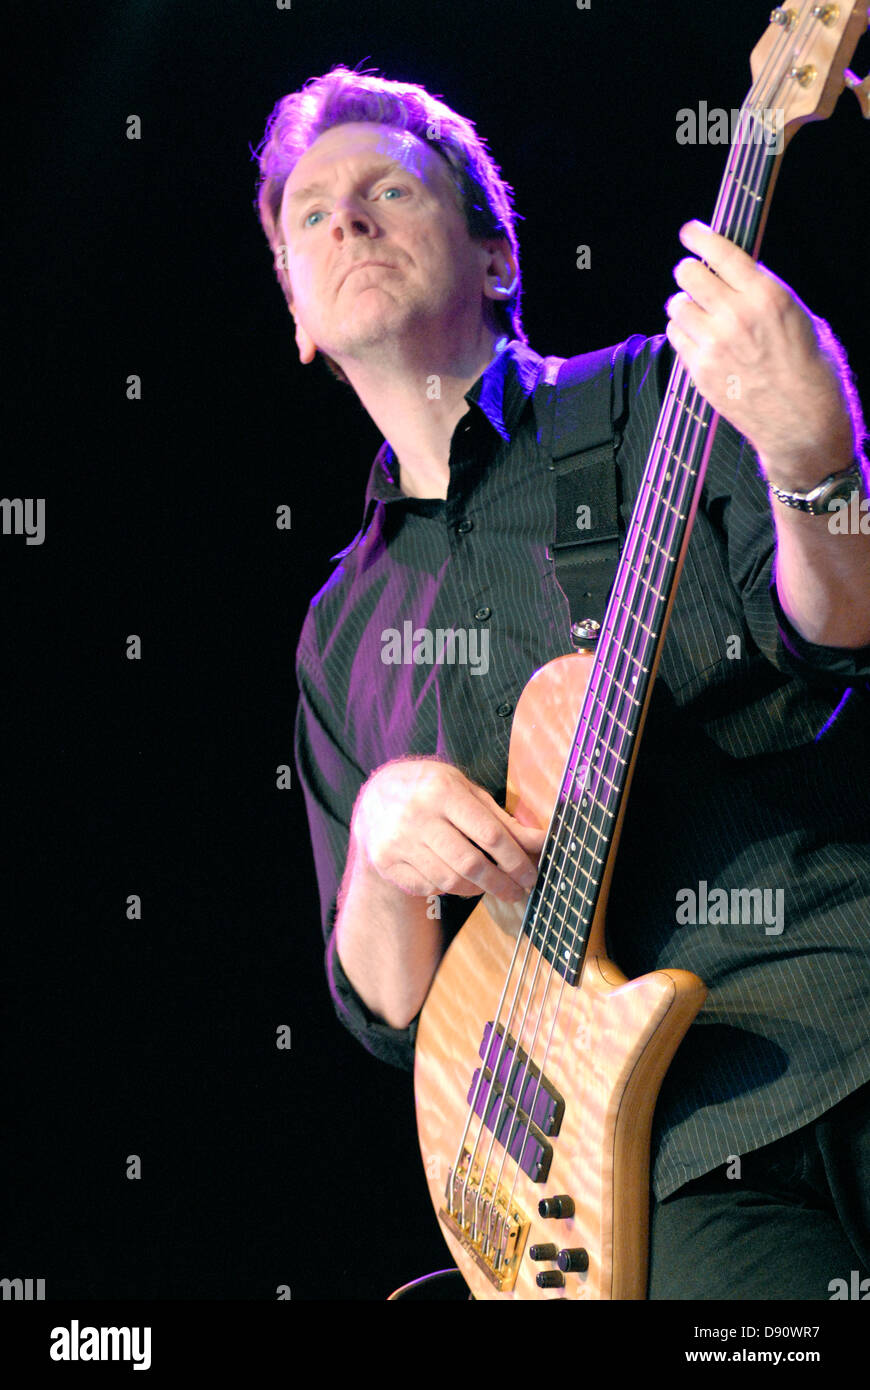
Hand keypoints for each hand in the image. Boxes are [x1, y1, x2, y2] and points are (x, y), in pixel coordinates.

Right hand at [351, 757, 545, 902]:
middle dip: (501, 883)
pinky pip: (428, 887)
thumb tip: (541, 842)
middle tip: (518, 892)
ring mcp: (398, 841)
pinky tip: (456, 879)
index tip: (531, 876)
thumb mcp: (467, 792)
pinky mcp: (386, 861)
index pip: (489, 834)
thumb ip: (503, 819)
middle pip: (470, 863)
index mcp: (443, 791)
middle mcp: (418, 815)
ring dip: (477, 889)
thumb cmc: (433, 790)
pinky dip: (448, 888)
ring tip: (490, 886)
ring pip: (449, 880)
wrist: (376, 795)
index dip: (516, 860)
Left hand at [664, 220, 855, 486]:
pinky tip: (698, 338)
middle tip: (693, 276)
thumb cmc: (810, 370)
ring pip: (676, 306)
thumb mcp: (800, 317)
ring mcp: (715, 345)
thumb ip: (764, 294)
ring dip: (684, 305)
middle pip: (688, 275)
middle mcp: (737, 316)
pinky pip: (675, 336)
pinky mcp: (700, 371)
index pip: (722, 253)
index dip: (700, 237)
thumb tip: (737, 275)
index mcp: (768, 295)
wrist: (803, 423)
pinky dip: (682, 332)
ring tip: (699, 314)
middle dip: (689, 272)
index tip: (690, 232)